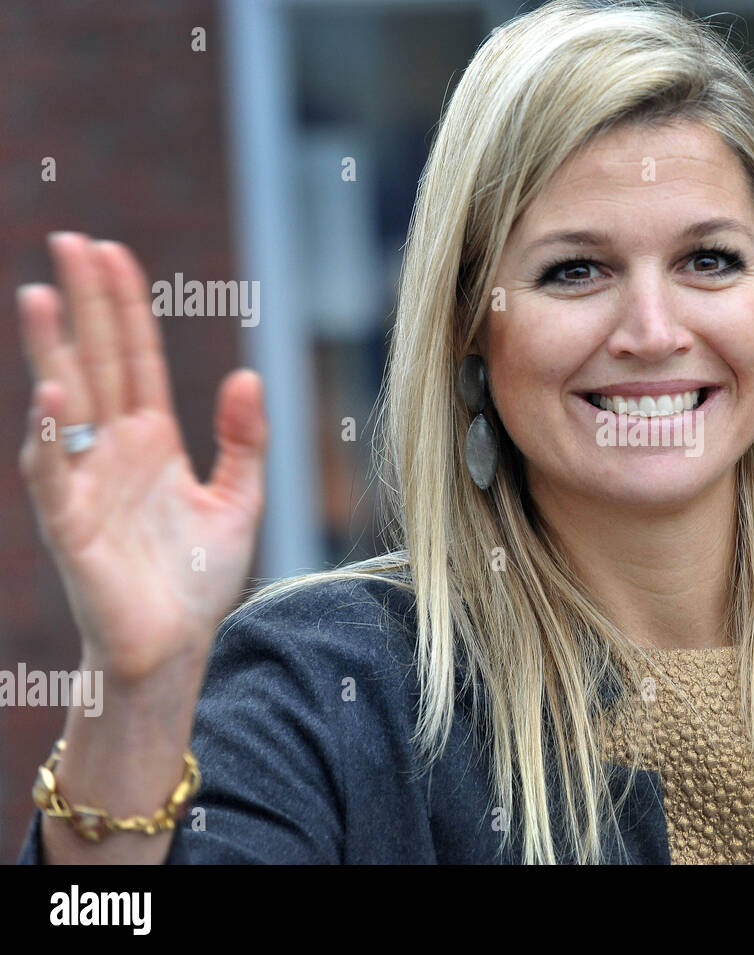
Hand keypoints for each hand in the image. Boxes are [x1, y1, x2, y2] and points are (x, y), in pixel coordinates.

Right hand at [17, 233, 267, 685]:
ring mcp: (86, 483)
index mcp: (152, 440)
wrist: (175, 646)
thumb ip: (245, 440)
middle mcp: (113, 451)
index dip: (126, 307)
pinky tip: (52, 394)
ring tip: (41, 294)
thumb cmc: (199, 577)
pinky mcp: (71, 524)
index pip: (137, 358)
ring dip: (53, 350)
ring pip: (66, 404)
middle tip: (68, 240)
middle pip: (97, 362)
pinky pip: (55, 473)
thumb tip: (248, 373)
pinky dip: (50, 435)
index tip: (113, 253)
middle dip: (84, 304)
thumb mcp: (239, 500)